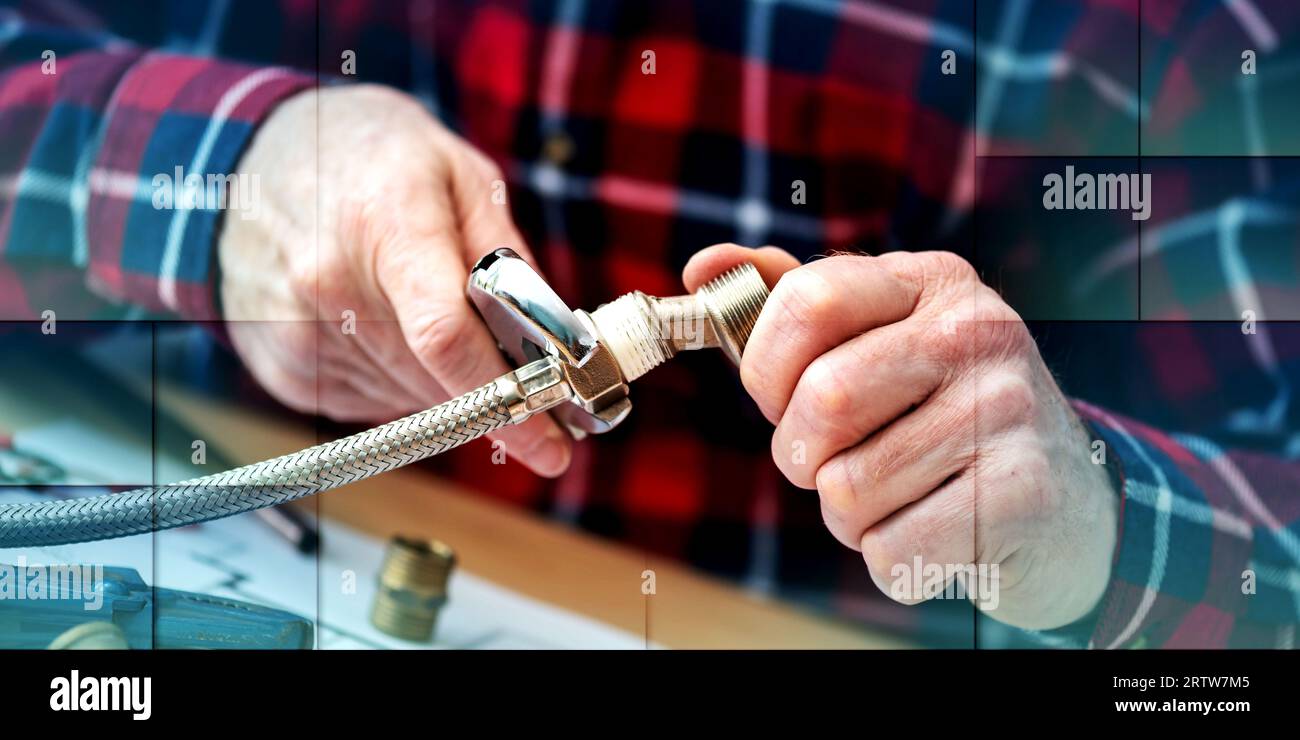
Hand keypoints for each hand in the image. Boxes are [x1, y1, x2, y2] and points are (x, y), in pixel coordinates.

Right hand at [219, 85, 570, 476]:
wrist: (256, 155)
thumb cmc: (376, 158)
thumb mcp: (460, 175)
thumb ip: (510, 259)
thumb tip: (551, 348)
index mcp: (385, 223)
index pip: (445, 336)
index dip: (506, 396)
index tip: (553, 445)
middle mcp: (327, 284)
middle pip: (435, 379)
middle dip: (491, 389)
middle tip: (522, 370)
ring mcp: (295, 332)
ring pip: (408, 399)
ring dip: (441, 379)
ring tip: (429, 313)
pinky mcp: (281, 368)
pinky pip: (372, 402)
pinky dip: (399, 379)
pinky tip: (386, 325)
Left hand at [684, 245, 1118, 628]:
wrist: (1067, 504)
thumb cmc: (943, 416)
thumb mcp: (881, 340)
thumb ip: (793, 303)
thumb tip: (706, 266)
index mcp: (931, 282)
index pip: (809, 298)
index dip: (765, 367)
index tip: (779, 400)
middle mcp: (977, 331)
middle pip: (823, 400)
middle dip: (801, 455)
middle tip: (831, 465)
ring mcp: (1006, 409)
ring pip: (848, 488)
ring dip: (848, 516)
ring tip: (896, 498)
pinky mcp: (1021, 492)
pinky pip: (891, 549)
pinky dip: (891, 560)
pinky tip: (932, 533)